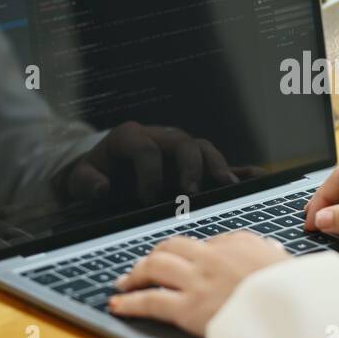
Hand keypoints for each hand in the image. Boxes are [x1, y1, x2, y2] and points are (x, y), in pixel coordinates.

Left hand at [65, 122, 237, 204]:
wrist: (107, 173)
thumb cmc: (95, 176)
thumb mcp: (81, 179)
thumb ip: (86, 182)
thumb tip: (102, 188)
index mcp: (131, 138)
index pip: (144, 148)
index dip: (147, 172)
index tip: (146, 199)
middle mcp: (160, 139)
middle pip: (182, 144)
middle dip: (189, 167)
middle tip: (190, 192)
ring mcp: (180, 151)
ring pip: (205, 150)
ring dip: (217, 168)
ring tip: (227, 188)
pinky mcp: (194, 166)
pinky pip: (220, 164)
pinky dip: (238, 170)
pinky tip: (257, 179)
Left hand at [107, 232, 290, 336]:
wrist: (292, 311)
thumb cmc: (293, 291)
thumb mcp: (285, 261)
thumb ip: (270, 252)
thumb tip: (270, 247)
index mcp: (237, 243)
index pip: (203, 243)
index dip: (188, 254)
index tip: (181, 263)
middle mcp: (212, 257)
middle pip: (171, 248)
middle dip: (154, 256)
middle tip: (143, 267)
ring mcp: (197, 281)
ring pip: (154, 267)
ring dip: (135, 274)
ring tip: (124, 283)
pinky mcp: (188, 308)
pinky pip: (150, 301)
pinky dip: (129, 303)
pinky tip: (118, 305)